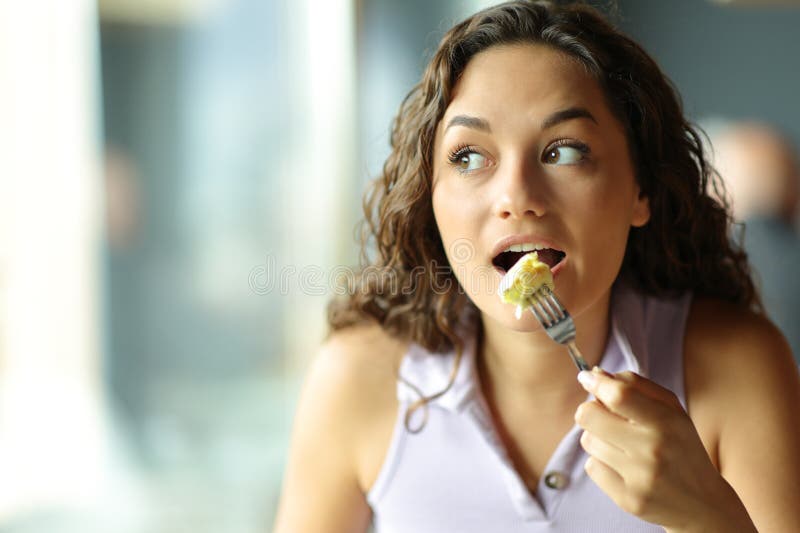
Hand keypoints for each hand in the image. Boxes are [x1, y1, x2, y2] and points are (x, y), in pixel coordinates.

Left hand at [574, 368, 752, 531]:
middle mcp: (652, 449)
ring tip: (620, 445)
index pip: (619, 395)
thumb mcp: (671, 411)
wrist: (702, 503)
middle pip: (589, 416)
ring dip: (597, 437)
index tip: (586, 378)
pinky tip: (622, 467)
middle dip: (590, 410)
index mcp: (667, 422)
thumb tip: (596, 375)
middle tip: (603, 415)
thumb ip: (636, 386)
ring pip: (588, 440)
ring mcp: (639, 477)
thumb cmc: (680, 447)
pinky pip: (591, 467)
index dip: (596, 383)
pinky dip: (601, 463)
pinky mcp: (627, 499)